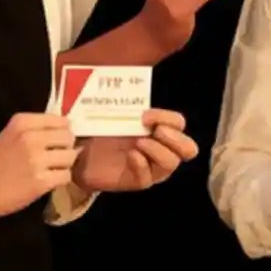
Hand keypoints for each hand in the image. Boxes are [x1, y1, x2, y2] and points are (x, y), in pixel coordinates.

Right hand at [0, 114, 75, 220]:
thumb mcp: (12, 134)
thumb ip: (37, 128)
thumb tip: (68, 128)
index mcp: (22, 122)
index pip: (61, 120)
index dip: (62, 132)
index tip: (55, 141)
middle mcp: (30, 137)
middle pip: (69, 137)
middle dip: (65, 147)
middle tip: (54, 157)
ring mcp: (36, 160)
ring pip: (71, 156)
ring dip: (64, 164)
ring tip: (50, 169)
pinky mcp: (40, 181)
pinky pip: (66, 175)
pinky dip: (60, 179)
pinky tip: (48, 181)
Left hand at [72, 109, 198, 191]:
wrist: (81, 153)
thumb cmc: (103, 130)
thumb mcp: (117, 115)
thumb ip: (129, 106)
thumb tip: (133, 88)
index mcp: (160, 130)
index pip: (178, 124)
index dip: (168, 118)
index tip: (145, 116)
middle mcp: (162, 150)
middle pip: (188, 149)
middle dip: (175, 138)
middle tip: (155, 131)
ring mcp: (152, 168)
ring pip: (171, 164)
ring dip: (158, 151)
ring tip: (139, 143)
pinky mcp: (138, 181)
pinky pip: (147, 176)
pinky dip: (141, 164)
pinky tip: (130, 156)